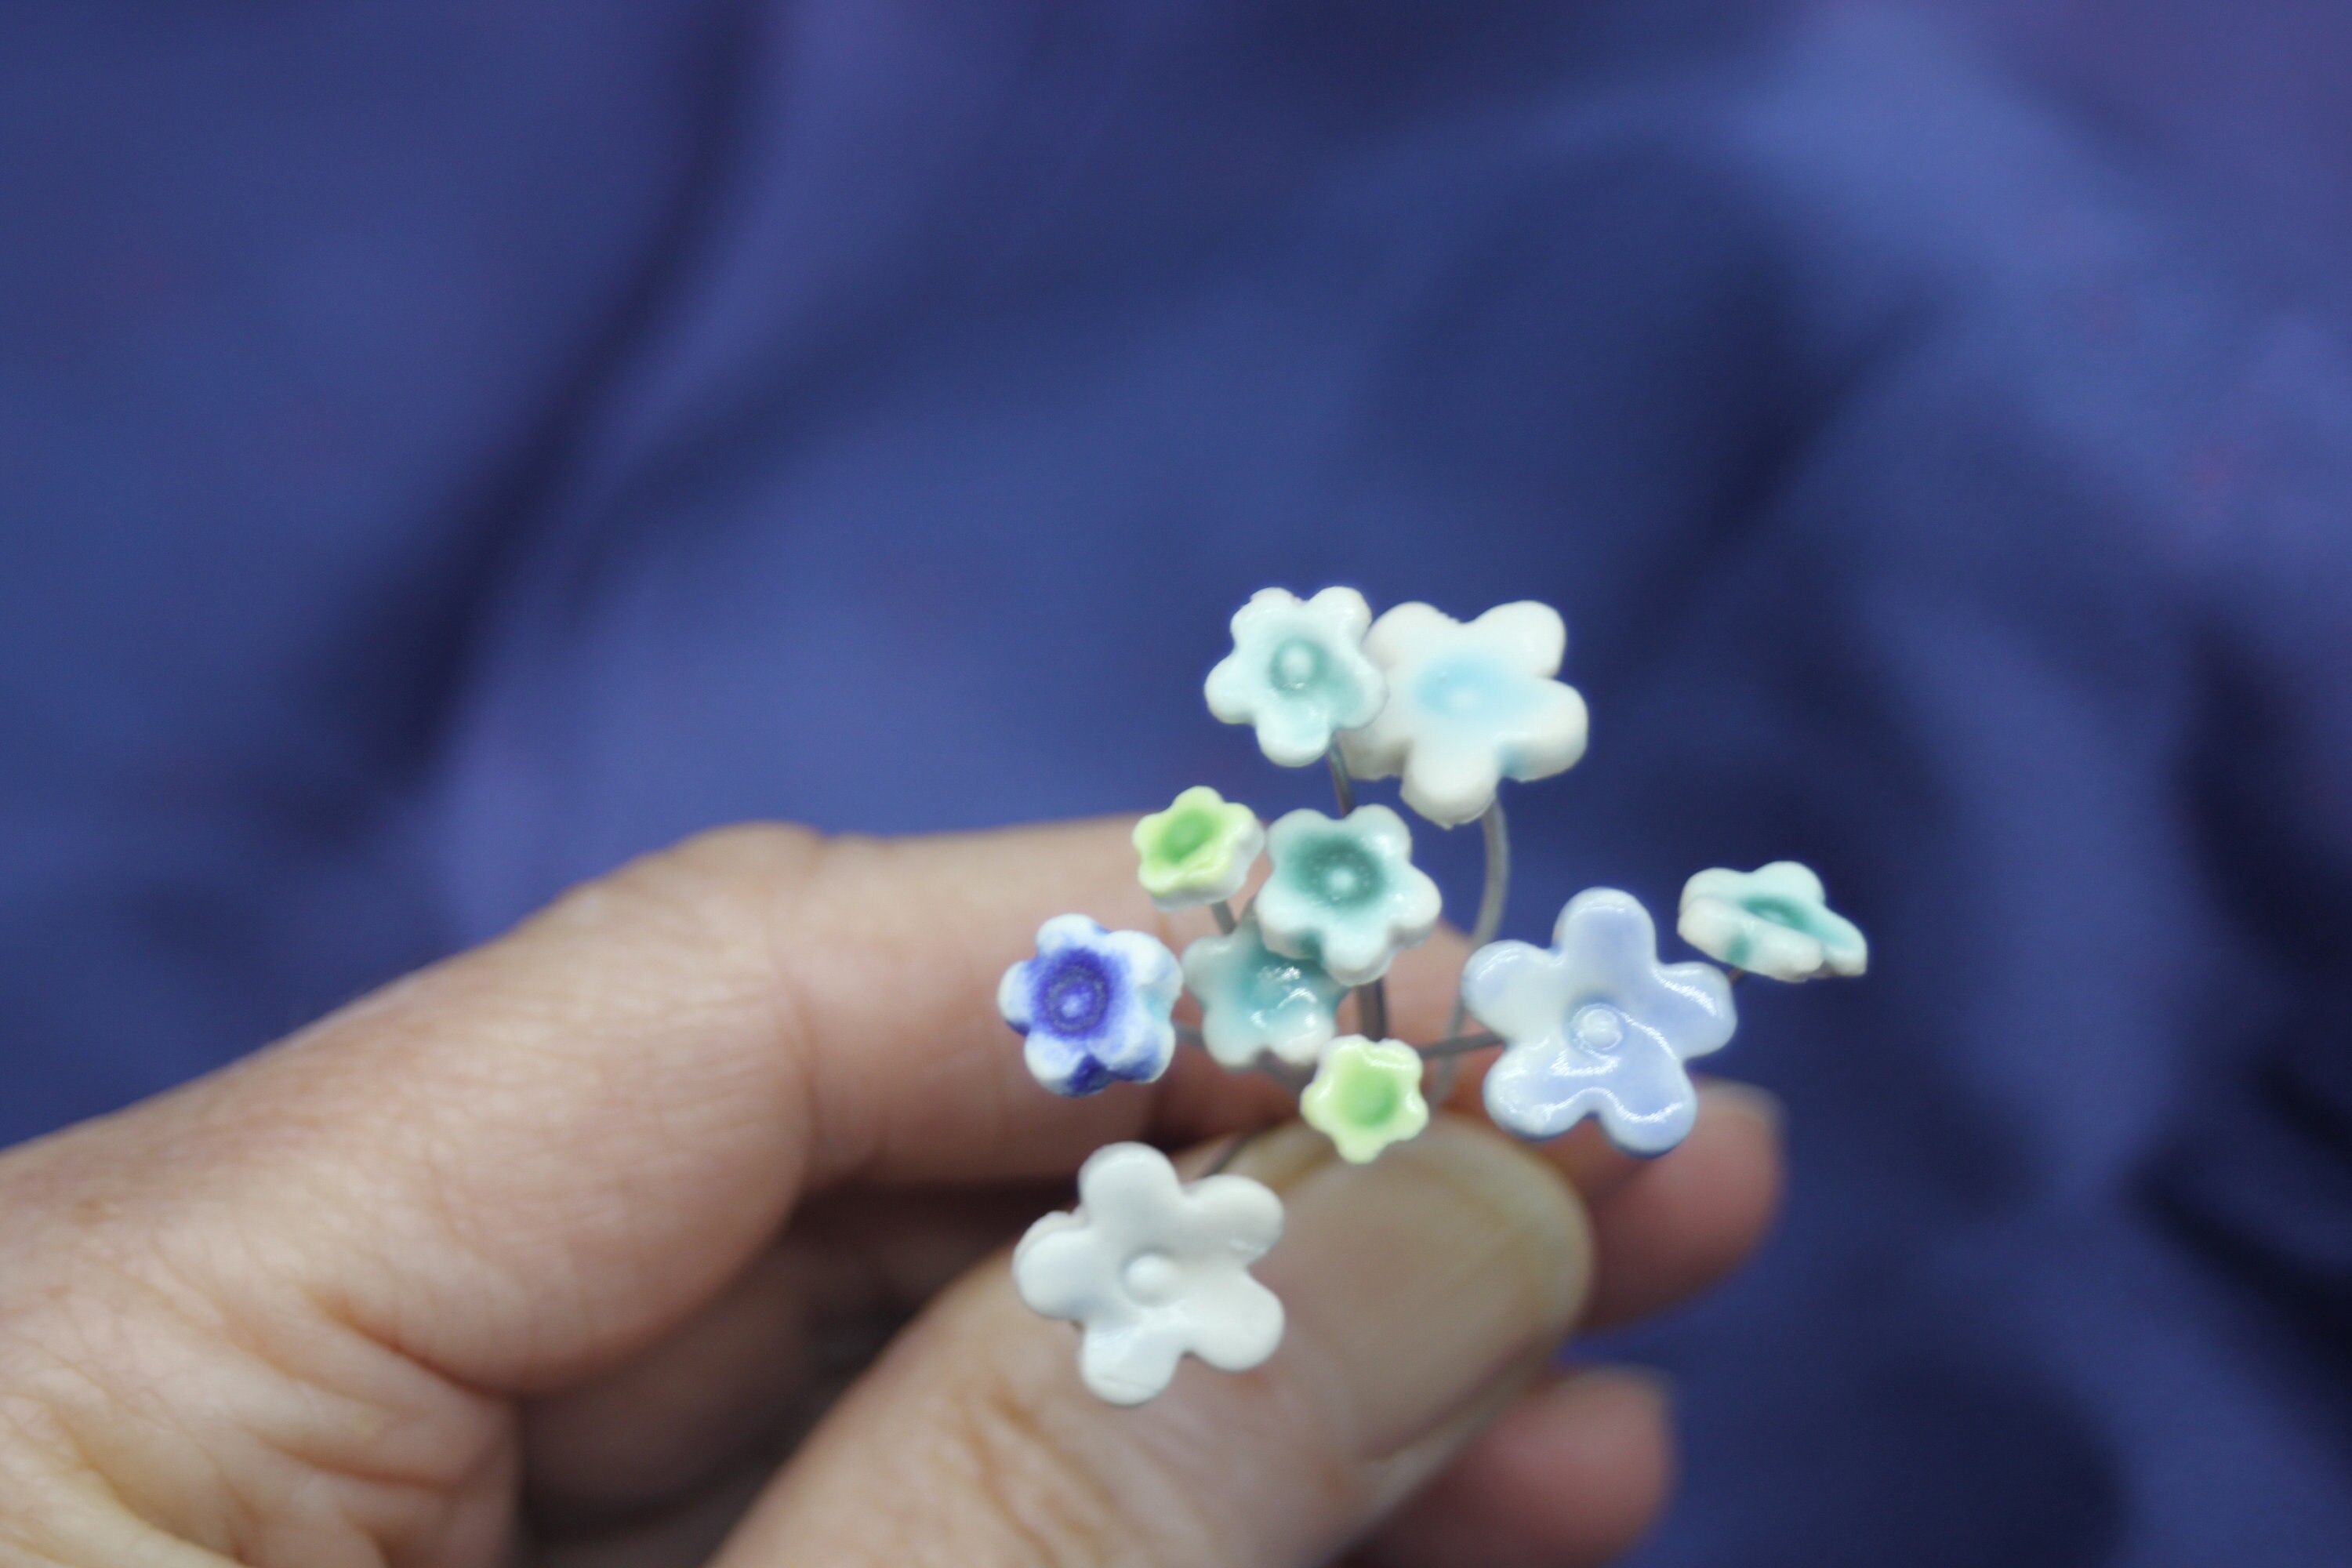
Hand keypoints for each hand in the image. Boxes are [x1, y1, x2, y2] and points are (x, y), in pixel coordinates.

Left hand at [0, 819, 1781, 1565]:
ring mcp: (356, 1511)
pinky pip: (843, 1513)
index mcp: (138, 1328)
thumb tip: (1443, 1213)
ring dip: (1247, 1375)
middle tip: (1634, 1169)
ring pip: (881, 1352)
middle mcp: (233, 1361)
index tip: (1481, 999)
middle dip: (1259, 1171)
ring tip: (1593, 1385)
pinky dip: (1121, 1528)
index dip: (1147, 963)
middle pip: (840, 1159)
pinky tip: (1409, 1531)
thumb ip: (1050, 1509)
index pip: (731, 989)